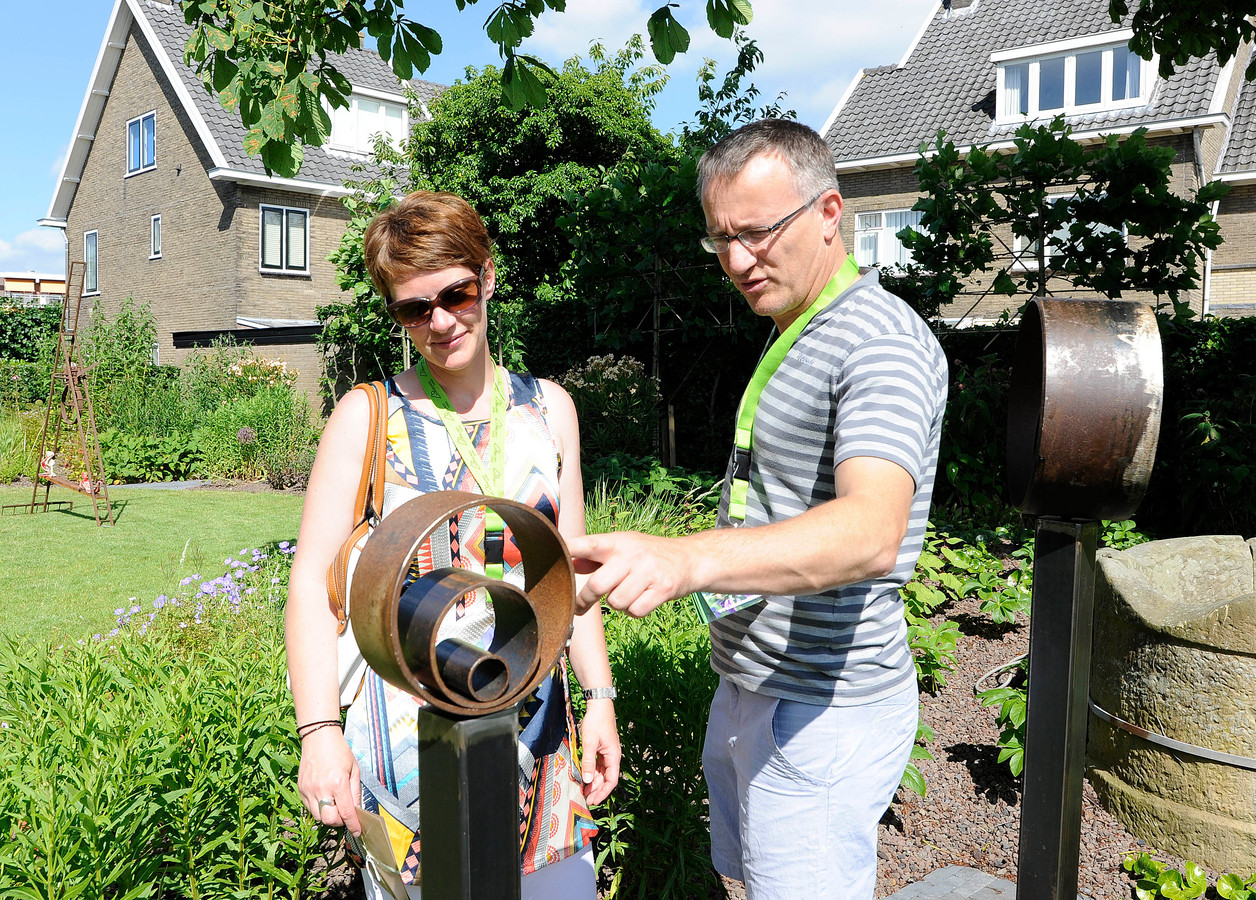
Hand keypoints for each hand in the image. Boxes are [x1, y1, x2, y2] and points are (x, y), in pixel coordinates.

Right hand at [297, 726, 362, 835]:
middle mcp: (322, 789)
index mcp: (338, 783)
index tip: (357, 831)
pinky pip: (309, 807)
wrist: (319, 737)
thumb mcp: (354, 769)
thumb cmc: (339, 750)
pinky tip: (325, 798)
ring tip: (335, 805)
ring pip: (317, 816)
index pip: (346, 813)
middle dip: (339, 822)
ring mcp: (309, 790)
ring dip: (328, 816)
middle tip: (345, 815)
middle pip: (329, 820)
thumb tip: (356, 810)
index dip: (353, 825)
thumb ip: (355, 791)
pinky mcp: (301, 789)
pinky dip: (318, 808)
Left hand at [567, 531, 692, 616]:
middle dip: (585, 599)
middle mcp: (632, 555)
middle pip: (597, 585)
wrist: (690, 559)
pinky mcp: (662, 590)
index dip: (570, 548)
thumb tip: (568, 562)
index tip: (555, 550)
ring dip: (618, 604)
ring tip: (628, 593)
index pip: (589, 543)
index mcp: (618, 542)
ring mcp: (649, 572)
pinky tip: (642, 599)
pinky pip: (635, 612)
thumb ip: (595, 556)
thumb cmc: (648, 555)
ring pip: (616, 602)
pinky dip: (634, 611)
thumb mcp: (623, 547)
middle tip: (581, 604)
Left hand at [578, 700, 620, 805]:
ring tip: (583, 791)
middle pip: (606, 779)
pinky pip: (598, 765)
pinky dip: (591, 773)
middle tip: (586, 799)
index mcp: (614, 756)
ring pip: (601, 773)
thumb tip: (587, 780)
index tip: (594, 800)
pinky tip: (584, 778)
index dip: (603, 792)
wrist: (599, 706)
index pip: (611, 781)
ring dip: (593, 782)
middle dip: (597, 790)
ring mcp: (607, 754)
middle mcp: (613, 757)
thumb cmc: (596, 722)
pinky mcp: (602, 750)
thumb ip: (588, 762)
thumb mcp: (590, 743)